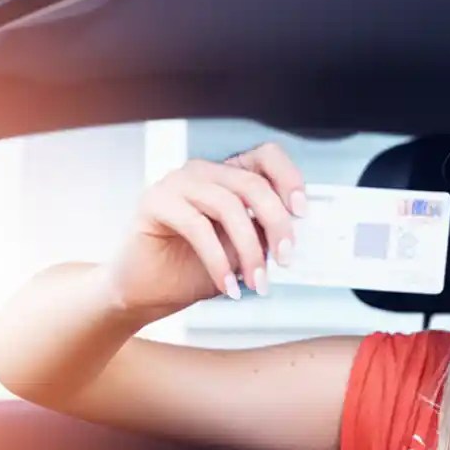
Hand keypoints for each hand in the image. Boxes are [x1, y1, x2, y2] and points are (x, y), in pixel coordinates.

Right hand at [96, 142, 305, 312]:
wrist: (147, 293)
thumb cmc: (193, 270)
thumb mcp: (241, 250)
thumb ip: (263, 233)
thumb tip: (295, 232)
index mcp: (227, 176)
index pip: (267, 157)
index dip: (290, 179)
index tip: (302, 213)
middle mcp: (203, 171)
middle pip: (253, 184)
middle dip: (277, 225)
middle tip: (285, 261)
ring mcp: (177, 182)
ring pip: (229, 206)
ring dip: (249, 250)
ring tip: (255, 282)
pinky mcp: (155, 201)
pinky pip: (198, 227)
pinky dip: (218, 261)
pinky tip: (227, 285)